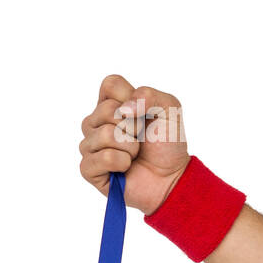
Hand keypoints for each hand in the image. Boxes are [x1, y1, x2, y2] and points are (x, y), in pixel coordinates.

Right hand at [79, 75, 190, 213]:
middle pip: (107, 110)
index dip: (131, 98)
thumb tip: (123, 109)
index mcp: (112, 104)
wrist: (172, 177)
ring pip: (105, 134)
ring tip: (135, 154)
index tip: (144, 113)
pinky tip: (126, 167)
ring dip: (131, 146)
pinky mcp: (89, 169)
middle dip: (134, 126)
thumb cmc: (168, 144)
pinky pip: (103, 158)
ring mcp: (91, 145)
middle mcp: (96, 123)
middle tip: (141, 139)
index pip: (110, 84)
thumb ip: (149, 95)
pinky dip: (122, 162)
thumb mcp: (170, 110)